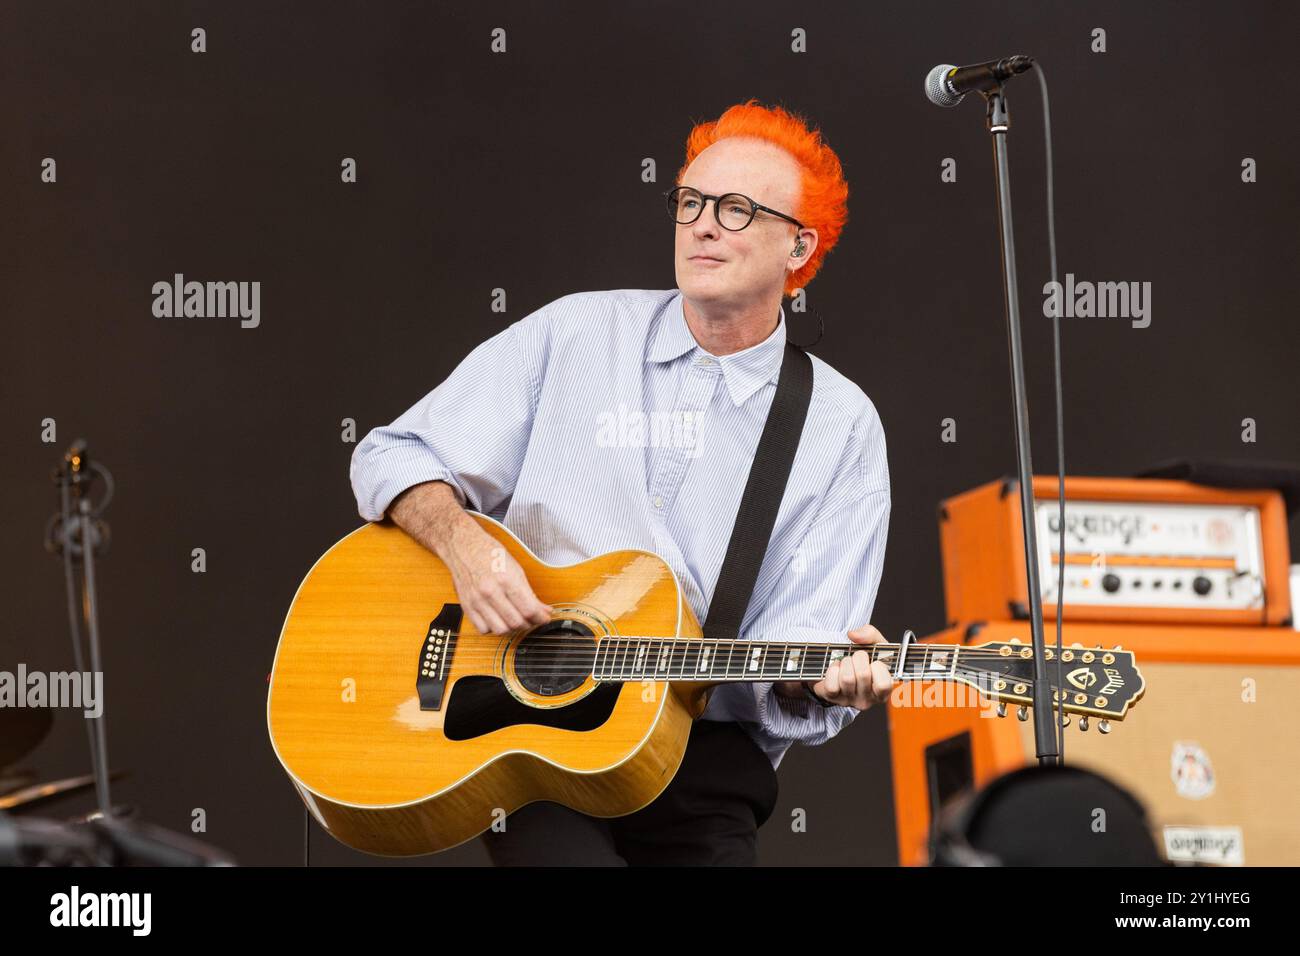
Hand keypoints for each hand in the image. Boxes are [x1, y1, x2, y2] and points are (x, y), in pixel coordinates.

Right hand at [442, 518, 551, 634]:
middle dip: (528, 623)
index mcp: (506, 579)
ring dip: (511, 628)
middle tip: (532, 618)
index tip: (544, 617)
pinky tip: (498, 618)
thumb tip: (542, 609)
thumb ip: (528, 592)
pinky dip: (493, 627)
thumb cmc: (489, 553)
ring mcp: (477, 600)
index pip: (528, 609)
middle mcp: (490, 591)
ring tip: (515, 618)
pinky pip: (483, 629)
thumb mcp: (515, 568)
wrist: (463, 546)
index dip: (541, 617)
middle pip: (516, 622)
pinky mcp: (466, 606)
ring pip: (500, 629)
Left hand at [796, 624, 896, 710]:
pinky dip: (832, 671)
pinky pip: (832, 685)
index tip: (874, 662)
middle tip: (856, 658)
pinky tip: (836, 669)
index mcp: (883, 690)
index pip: (884, 684)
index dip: (878, 667)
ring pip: (847, 678)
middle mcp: (868, 700)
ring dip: (844, 663)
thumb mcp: (873, 644)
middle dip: (858, 658)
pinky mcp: (833, 699)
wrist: (839, 663)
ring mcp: (850, 701)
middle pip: (863, 675)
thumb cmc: (862, 658)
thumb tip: (854, 635)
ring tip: (846, 663)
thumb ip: (870, 634)